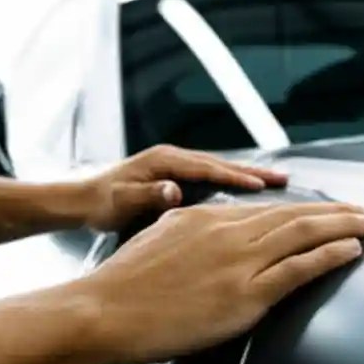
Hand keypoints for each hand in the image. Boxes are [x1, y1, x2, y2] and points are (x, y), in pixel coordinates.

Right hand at [75, 202, 363, 363]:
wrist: (103, 311)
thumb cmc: (122, 287)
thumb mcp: (157, 240)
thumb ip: (189, 231)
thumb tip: (208, 231)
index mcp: (206, 217)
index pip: (269, 209)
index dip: (307, 209)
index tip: (331, 211)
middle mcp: (227, 231)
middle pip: (296, 214)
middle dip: (339, 211)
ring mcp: (239, 262)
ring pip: (305, 232)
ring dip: (346, 225)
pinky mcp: (245, 294)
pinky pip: (299, 267)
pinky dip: (330, 253)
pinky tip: (353, 247)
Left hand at [80, 144, 287, 232]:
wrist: (79, 202)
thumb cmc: (99, 204)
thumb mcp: (121, 201)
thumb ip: (147, 195)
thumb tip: (174, 190)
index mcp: (164, 161)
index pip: (208, 168)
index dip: (236, 177)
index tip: (263, 186)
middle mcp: (172, 158)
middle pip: (220, 164)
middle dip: (253, 172)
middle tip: (285, 179)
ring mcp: (174, 166)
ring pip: (218, 170)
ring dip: (245, 176)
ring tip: (274, 184)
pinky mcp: (173, 177)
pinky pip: (209, 179)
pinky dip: (230, 183)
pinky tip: (245, 194)